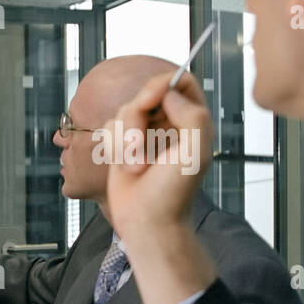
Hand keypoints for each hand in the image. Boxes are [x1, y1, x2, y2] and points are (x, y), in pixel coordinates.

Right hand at [105, 71, 212, 241]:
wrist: (146, 222)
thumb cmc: (173, 193)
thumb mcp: (195, 152)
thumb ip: (192, 116)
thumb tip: (168, 93)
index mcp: (192, 121)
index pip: (181, 82)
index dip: (162, 84)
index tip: (150, 99)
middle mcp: (169, 123)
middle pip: (145, 95)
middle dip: (135, 123)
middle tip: (137, 148)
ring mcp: (145, 134)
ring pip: (122, 113)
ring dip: (123, 143)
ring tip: (134, 168)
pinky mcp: (122, 145)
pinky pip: (109, 129)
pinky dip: (113, 149)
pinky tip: (124, 169)